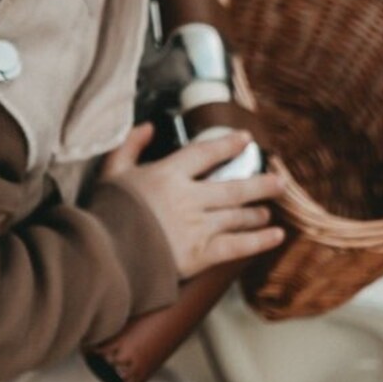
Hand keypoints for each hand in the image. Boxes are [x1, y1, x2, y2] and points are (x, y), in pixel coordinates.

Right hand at [100, 123, 286, 278]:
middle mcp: (189, 198)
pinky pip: (237, 246)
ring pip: (237, 216)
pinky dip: (260, 240)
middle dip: (259, 184)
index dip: (228, 145)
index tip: (246, 139)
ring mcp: (197, 227)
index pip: (205, 154)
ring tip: (267, 211)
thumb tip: (149, 126)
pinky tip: (276, 235)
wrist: (103, 255)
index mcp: (168, 174)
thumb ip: (129, 145)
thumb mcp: (111, 171)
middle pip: (233, 187)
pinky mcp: (200, 255)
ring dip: (256, 213)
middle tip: (278, 180)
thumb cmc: (105, 212)